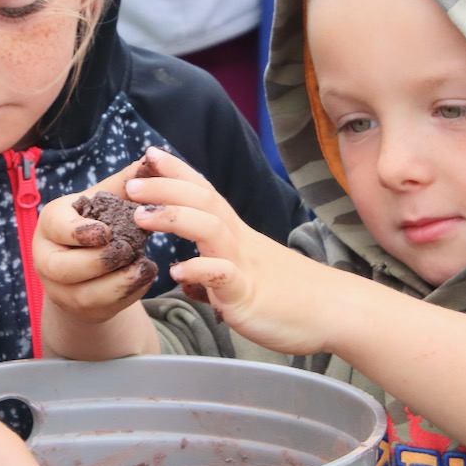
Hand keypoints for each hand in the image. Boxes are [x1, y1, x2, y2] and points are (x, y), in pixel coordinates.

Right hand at [33, 158, 157, 324]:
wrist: (90, 267)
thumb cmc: (98, 224)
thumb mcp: (108, 201)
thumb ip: (127, 182)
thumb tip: (153, 157)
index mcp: (50, 225)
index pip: (56, 228)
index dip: (79, 232)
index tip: (105, 231)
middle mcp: (47, 260)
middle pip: (65, 268)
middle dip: (99, 260)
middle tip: (128, 249)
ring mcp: (62, 290)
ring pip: (85, 294)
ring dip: (118, 282)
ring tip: (144, 265)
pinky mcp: (82, 310)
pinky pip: (105, 308)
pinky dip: (128, 294)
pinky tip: (145, 277)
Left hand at [125, 147, 342, 354]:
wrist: (334, 312)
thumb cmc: (292, 294)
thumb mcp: (250, 270)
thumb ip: (222, 263)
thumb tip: (195, 269)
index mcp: (237, 235)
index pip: (205, 192)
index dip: (177, 172)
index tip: (149, 154)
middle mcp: (239, 242)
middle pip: (203, 201)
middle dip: (165, 188)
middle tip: (130, 183)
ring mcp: (244, 266)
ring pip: (210, 229)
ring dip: (174, 218)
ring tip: (141, 217)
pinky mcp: (248, 295)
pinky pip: (223, 277)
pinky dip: (200, 269)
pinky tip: (178, 272)